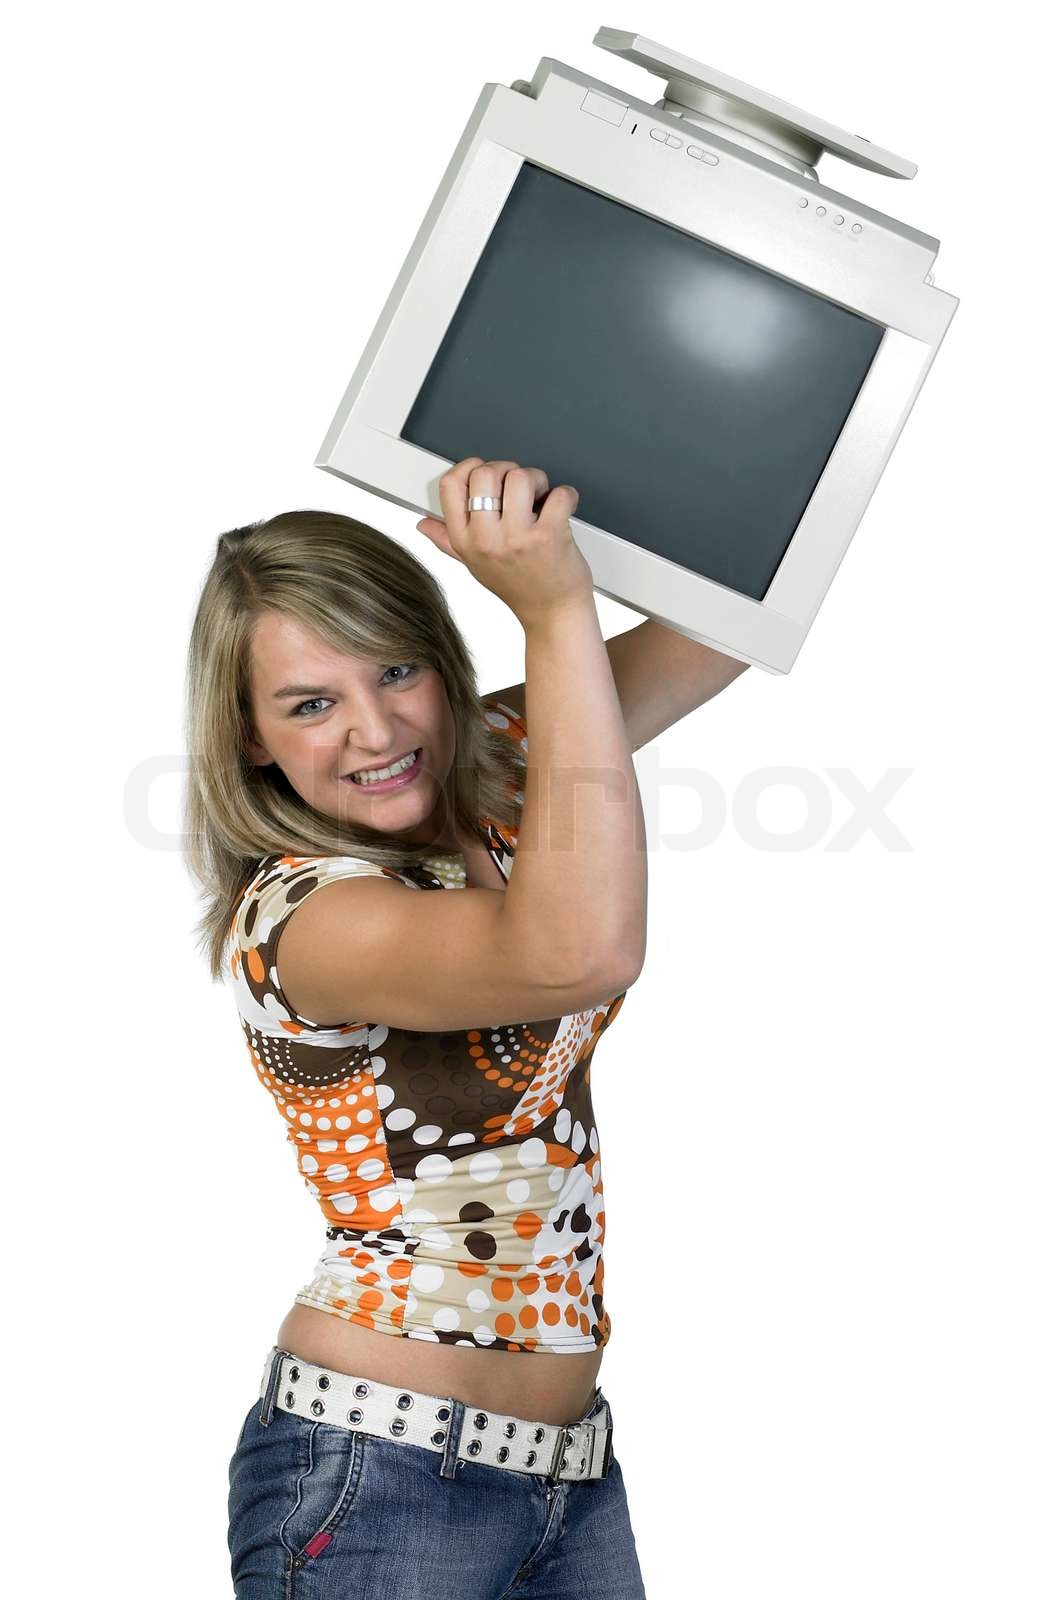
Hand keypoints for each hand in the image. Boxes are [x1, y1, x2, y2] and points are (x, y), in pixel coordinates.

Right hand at [416, 457, 592, 626]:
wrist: (552, 615)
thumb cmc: (519, 589)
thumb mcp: (475, 565)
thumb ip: (448, 541)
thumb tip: (424, 524)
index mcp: (465, 541)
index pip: (450, 485)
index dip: (470, 468)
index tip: (486, 472)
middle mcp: (486, 540)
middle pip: (485, 473)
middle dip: (508, 471)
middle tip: (521, 487)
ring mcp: (517, 538)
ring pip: (520, 477)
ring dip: (537, 479)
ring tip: (541, 497)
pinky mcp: (549, 537)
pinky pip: (558, 494)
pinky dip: (566, 494)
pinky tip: (562, 506)